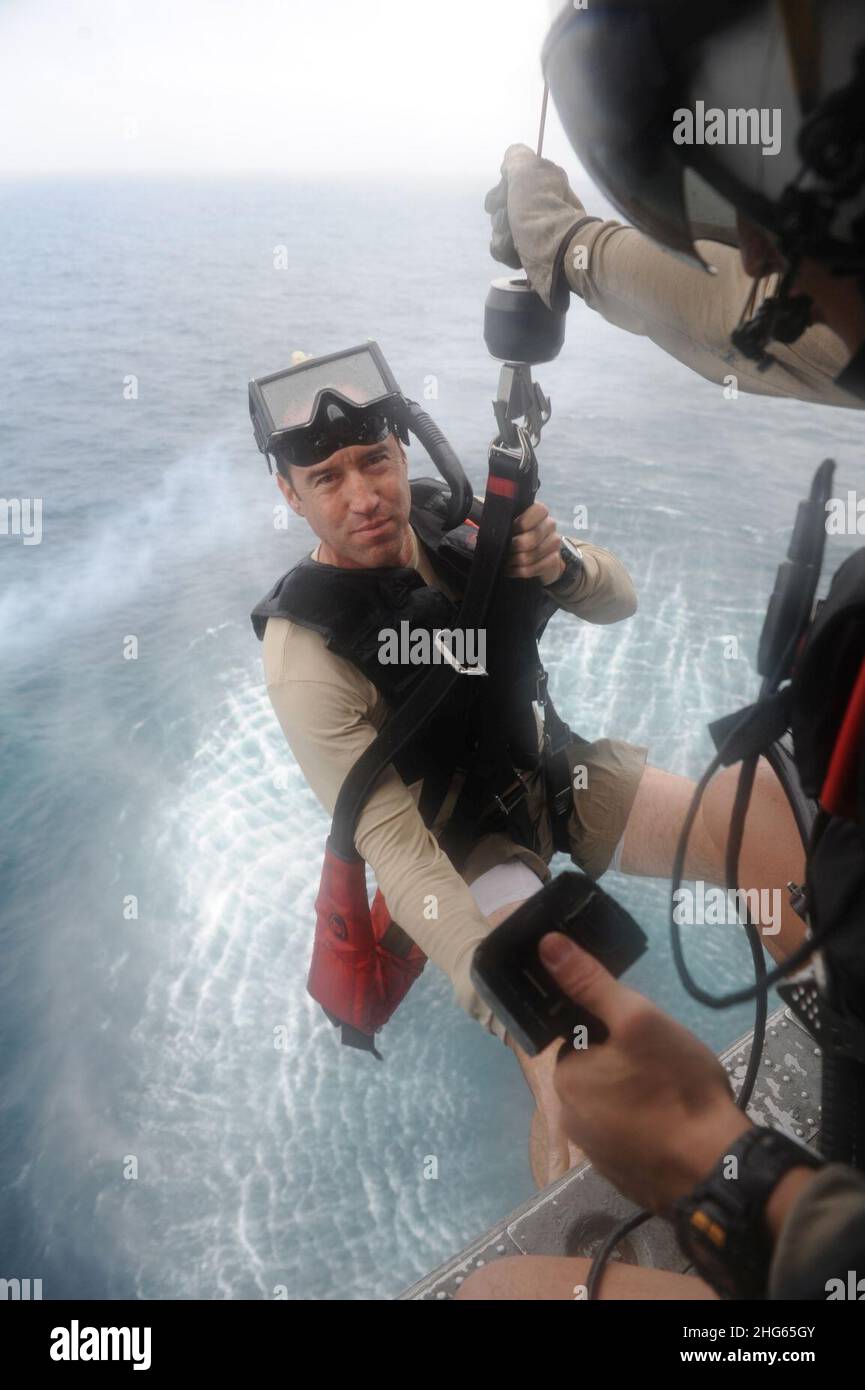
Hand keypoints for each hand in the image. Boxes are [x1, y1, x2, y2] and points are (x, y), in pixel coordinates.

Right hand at [484, 143, 587, 309]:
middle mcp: (539, 205)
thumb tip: (508, 164)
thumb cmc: (540, 212)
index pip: (508, 183)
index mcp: (543, 183)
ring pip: (500, 229)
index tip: (503, 198)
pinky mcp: (528, 253)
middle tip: (510, 221)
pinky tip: (514, 254)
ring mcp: (534, 230)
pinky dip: (504, 251)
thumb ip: (516, 157)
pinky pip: (502, 248)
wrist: (556, 255)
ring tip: (515, 241)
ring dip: (502, 236)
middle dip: (500, 215)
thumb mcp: (527, 170)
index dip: (501, 191)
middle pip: (501, 206)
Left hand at [506, 501, 563, 584]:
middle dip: (511, 548)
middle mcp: (550, 525)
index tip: (509, 530)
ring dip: (512, 561)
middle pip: (529, 540)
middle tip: (503, 551)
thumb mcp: (512, 525)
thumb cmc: (519, 535)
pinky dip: (517, 571)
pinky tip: (510, 570)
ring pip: (528, 556)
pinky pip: (531, 569)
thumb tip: (481, 533)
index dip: (521, 523)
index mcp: (540, 512)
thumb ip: (503, 523)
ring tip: (504, 561)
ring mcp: (554, 543)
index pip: (538, 511)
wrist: (539, 554)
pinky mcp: (554, 560)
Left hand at [538, 932, 750, 1212]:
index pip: (579, 1039)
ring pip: (614, 1105)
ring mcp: (598, 1155)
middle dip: (625, 1063)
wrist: (717, 1169)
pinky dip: (648, 1128)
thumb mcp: (638, 1020)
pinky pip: (630, 1138)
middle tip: (666, 1064)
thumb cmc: (676, 1087)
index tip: (645, 1036)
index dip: (614, 1030)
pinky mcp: (624, 1177)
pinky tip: (676, 1125)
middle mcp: (570, 1121)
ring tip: (675, 1093)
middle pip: (596, 1072)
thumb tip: (546, 944)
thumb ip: (590, 983)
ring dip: (637, 1096)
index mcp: (564, 1081)